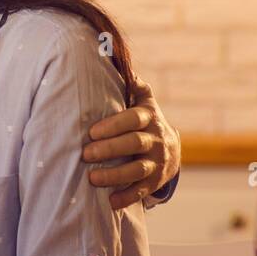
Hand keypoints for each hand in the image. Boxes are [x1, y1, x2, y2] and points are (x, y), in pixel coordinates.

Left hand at [82, 73, 180, 209]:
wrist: (171, 148)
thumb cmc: (143, 118)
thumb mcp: (142, 98)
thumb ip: (130, 82)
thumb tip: (110, 52)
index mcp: (149, 116)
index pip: (133, 119)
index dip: (114, 125)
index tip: (92, 131)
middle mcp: (156, 138)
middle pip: (134, 143)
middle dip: (110, 149)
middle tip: (85, 154)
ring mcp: (157, 161)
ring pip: (138, 169)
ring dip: (115, 175)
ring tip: (92, 178)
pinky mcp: (155, 181)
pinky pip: (142, 190)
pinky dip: (126, 197)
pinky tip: (109, 202)